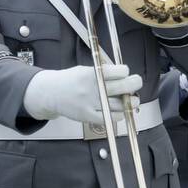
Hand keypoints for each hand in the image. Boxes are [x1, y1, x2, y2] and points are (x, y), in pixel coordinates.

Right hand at [22, 63, 142, 124]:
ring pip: (120, 105)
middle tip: (136, 82)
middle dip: (134, 84)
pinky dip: (120, 115)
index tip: (126, 72)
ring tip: (132, 99)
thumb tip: (125, 76)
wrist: (50, 93)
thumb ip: (103, 73)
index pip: (118, 71)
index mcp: (91, 74)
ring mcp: (90, 103)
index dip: (125, 71)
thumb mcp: (85, 69)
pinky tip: (121, 111)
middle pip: (123, 87)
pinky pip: (111, 118)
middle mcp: (92, 88)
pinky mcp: (88, 116)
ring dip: (131, 102)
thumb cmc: (70, 80)